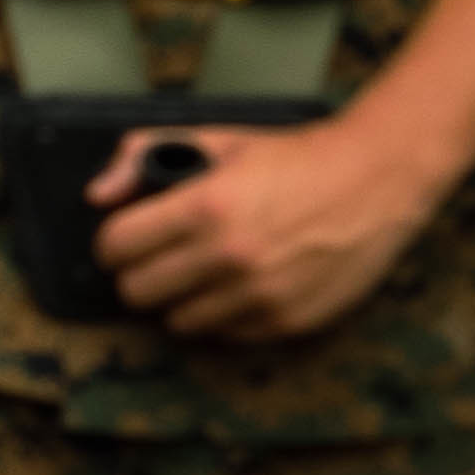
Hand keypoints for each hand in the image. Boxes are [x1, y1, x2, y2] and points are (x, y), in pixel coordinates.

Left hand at [86, 114, 433, 346]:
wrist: (376, 181)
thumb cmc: (295, 157)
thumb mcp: (219, 139)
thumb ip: (144, 156)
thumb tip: (98, 194)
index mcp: (205, 206)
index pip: (116, 247)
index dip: (112, 242)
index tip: (123, 238)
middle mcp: (229, 257)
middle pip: (137, 292)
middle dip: (138, 273)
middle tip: (155, 258)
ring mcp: (259, 295)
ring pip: (177, 322)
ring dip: (179, 299)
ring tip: (197, 274)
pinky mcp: (287, 322)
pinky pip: (224, 334)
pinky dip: (221, 315)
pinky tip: (236, 286)